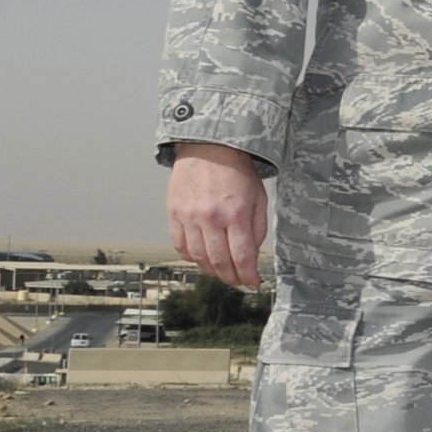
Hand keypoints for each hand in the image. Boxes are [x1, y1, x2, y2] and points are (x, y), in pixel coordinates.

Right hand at [167, 143, 267, 289]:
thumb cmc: (237, 172)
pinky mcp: (173, 214)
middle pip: (219, 262)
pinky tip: (201, 258)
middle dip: (231, 278)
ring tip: (221, 273)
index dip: (248, 276)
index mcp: (235, 214)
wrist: (207, 148)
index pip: (242, 257)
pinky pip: (180, 245)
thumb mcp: (259, 198)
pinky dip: (191, 257)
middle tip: (238, 282)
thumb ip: (257, 228)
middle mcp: (210, 218)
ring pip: (198, 258)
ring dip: (211, 271)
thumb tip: (252, 255)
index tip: (253, 284)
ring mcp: (188, 217)